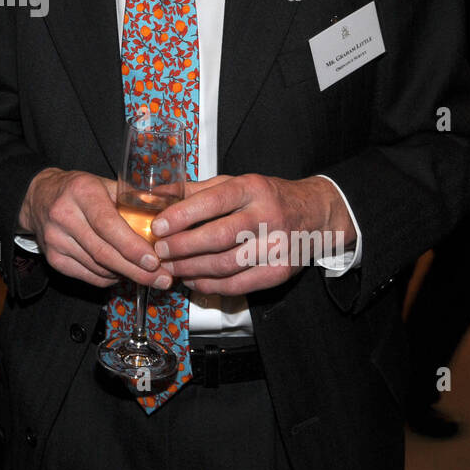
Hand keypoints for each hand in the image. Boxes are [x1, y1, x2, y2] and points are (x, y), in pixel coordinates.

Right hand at [18, 168, 167, 287]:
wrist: (39, 198)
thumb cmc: (80, 190)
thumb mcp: (105, 184)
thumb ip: (134, 200)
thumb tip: (170, 217)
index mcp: (81, 192)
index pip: (107, 224)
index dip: (131, 246)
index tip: (154, 260)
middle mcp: (64, 216)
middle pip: (104, 252)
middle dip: (137, 270)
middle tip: (162, 279)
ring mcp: (56, 240)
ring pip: (98, 268)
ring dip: (126, 275)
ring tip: (148, 276)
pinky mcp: (53, 259)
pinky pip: (89, 276)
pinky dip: (110, 278)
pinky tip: (123, 272)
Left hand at [151, 174, 353, 294]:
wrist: (313, 213)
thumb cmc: (266, 196)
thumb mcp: (234, 183)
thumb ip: (195, 190)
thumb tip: (156, 194)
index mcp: (252, 189)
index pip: (213, 202)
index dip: (182, 216)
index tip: (159, 226)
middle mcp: (267, 216)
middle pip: (219, 237)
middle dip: (183, 247)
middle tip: (160, 252)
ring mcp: (276, 246)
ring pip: (227, 264)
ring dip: (192, 269)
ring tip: (172, 268)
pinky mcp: (280, 271)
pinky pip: (239, 285)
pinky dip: (211, 286)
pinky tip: (194, 280)